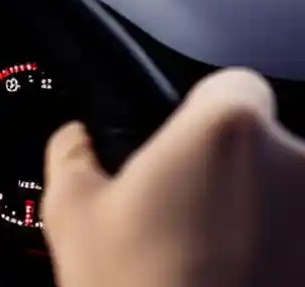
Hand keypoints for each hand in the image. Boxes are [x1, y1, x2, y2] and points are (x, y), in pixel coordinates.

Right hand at [42, 68, 304, 286]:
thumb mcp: (71, 212)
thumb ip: (72, 153)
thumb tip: (73, 141)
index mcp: (225, 129)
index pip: (234, 85)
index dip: (205, 113)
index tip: (185, 145)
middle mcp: (295, 162)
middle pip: (264, 144)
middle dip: (231, 172)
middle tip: (185, 214)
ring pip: (289, 193)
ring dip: (262, 214)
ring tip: (212, 257)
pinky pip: (298, 235)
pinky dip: (278, 250)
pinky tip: (237, 277)